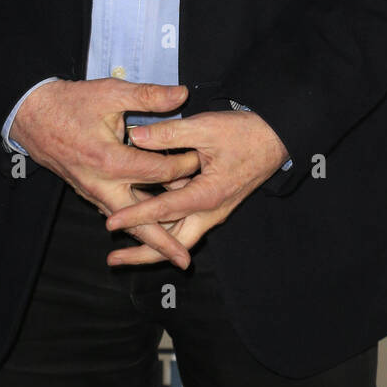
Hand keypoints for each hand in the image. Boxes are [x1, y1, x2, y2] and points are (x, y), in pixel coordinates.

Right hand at [10, 78, 200, 267]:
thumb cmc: (71, 103)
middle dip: (163, 241)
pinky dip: (133, 223)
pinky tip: (149, 228)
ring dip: (149, 237)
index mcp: (109, 160)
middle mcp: (101, 184)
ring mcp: (92, 193)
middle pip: (139, 220)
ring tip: (172, 253)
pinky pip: (115, 213)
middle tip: (185, 259)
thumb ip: (148, 96)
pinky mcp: (88, 194)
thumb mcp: (111, 92)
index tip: (201, 161)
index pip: (157, 172)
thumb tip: (182, 94)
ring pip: (126, 222)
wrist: (33, 116)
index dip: (183, 166)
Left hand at [103, 110, 288, 265]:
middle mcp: (210, 210)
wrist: (275, 136)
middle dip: (143, 254)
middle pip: (173, 244)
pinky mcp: (212, 203)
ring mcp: (212, 210)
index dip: (135, 216)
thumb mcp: (205, 127)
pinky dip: (164, 223)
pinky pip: (185, 220)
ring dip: (153, 241)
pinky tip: (144, 215)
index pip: (164, 210)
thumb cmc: (244, 132)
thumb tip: (134, 136)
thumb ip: (169, 133)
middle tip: (114, 259)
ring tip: (123, 245)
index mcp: (208, 195)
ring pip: (179, 235)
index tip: (110, 223)